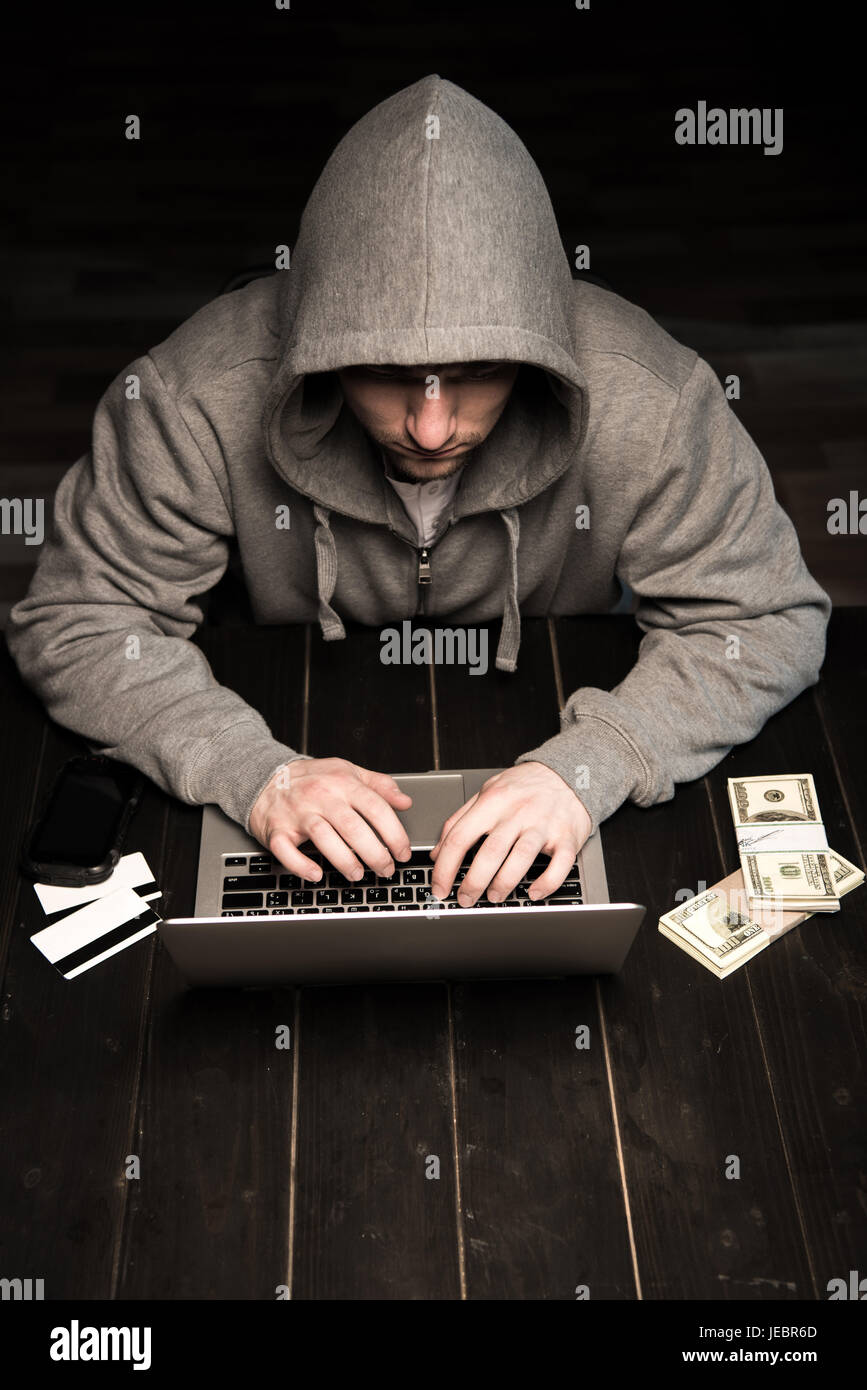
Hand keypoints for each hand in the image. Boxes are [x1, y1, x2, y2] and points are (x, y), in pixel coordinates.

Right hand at [249, 756, 412, 881]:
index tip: (403, 851)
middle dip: (375, 854)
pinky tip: (316, 874)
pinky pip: (287, 850)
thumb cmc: (310, 778)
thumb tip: (405, 801)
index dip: (394, 833)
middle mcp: (321, 797)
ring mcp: (298, 814)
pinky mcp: (277, 830)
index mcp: (342, 783)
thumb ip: (379, 785)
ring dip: (345, 861)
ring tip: (358, 873)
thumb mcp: (347, 772)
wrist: (266, 777)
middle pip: (353, 828)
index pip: (376, 808)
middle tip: (386, 869)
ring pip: (324, 839)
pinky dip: (301, 865)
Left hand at [429, 762, 591, 905]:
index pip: (460, 837)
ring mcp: (544, 825)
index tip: (439, 887)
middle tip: (465, 899)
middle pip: (490, 852)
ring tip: (494, 896)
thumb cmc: (525, 785)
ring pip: (521, 858)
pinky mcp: (567, 837)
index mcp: (493, 802)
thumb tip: (437, 852)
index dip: (445, 867)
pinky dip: (546, 883)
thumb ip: (459, 820)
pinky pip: (559, 864)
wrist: (568, 773)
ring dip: (504, 884)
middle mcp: (518, 813)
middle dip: (473, 882)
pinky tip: (534, 892)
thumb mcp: (487, 792)